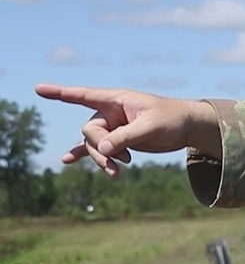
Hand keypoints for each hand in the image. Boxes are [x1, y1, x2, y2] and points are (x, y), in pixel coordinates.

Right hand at [35, 84, 219, 177]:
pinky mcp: (118, 140)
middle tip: (123, 159)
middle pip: (90, 131)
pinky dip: (83, 154)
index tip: (38, 89)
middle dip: (101, 148)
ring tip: (117, 173)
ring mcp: (113, 127)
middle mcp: (110, 112)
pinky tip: (68, 160)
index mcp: (117, 99)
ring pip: (94, 145)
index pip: (83, 95)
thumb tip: (103, 150)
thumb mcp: (151, 127)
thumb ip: (126, 137)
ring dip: (102, 160)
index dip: (61, 93)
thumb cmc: (172, 119)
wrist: (186, 127)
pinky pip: (95, 147)